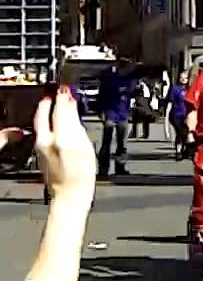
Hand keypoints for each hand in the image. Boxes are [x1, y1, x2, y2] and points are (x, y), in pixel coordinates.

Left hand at [34, 89, 96, 203]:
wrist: (71, 194)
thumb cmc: (77, 173)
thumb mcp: (80, 141)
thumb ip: (72, 119)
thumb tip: (68, 100)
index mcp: (54, 134)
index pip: (56, 107)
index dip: (62, 95)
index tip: (67, 86)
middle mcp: (44, 139)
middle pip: (46, 114)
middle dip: (52, 101)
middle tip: (60, 91)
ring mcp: (43, 147)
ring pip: (45, 122)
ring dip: (52, 110)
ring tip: (61, 103)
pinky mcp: (46, 154)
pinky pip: (48, 132)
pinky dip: (54, 123)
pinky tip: (62, 124)